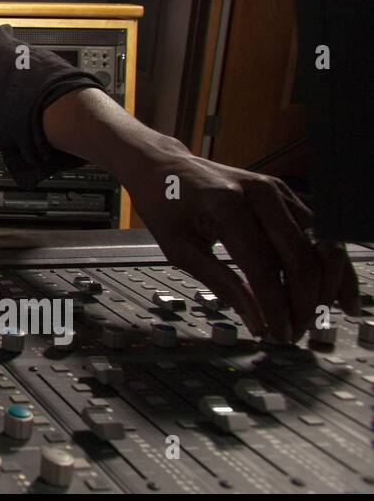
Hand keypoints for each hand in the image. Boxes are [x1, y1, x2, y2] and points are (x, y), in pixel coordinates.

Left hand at [123, 142, 360, 342]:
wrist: (164, 166)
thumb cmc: (165, 204)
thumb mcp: (178, 247)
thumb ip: (219, 283)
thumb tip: (257, 321)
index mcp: (227, 204)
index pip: (263, 265)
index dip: (275, 305)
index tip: (277, 334)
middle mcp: (260, 193)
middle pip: (301, 257)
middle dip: (303, 302)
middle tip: (294, 332)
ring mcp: (278, 191)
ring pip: (321, 244)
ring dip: (325, 286)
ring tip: (314, 318)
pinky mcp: (286, 196)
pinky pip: (319, 234)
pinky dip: (330, 266)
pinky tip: (335, 294)